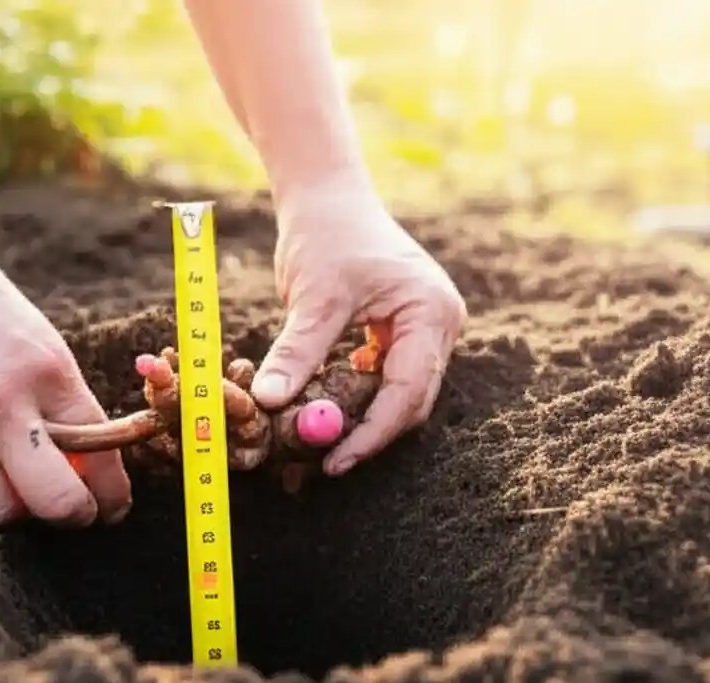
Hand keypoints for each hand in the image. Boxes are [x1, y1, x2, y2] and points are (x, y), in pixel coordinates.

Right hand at [0, 194, 130, 526]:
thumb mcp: (28, 330)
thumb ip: (50, 389)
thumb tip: (73, 449)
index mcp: (48, 368)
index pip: (99, 450)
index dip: (112, 492)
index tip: (111, 506)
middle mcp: (4, 399)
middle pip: (53, 499)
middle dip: (70, 515)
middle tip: (70, 513)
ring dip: (8, 507)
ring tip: (9, 487)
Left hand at [250, 181, 466, 474]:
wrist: (327, 196)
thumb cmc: (327, 234)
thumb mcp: (312, 296)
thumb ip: (297, 351)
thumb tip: (269, 400)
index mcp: (431, 312)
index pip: (409, 391)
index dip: (373, 432)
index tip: (334, 459)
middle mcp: (440, 323)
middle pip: (412, 400)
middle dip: (369, 431)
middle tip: (324, 459)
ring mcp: (427, 328)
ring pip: (400, 393)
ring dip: (363, 415)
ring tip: (321, 435)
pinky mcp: (405, 332)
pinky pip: (388, 377)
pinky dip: (359, 395)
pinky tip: (327, 400)